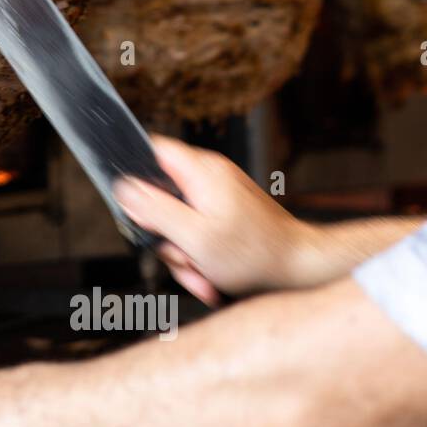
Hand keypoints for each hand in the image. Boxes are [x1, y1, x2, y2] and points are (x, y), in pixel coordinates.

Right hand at [113, 135, 315, 305]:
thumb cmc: (257, 254)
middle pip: (157, 196)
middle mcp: (208, 178)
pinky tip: (210, 276)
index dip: (133, 176)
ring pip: (174, 222)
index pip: (150, 150)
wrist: (303, 269)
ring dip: (182, 254)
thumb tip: (123, 188)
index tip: (135, 209)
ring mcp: (216, 198)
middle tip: (182, 256)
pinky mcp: (222, 217)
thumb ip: (155, 209)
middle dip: (163, 235)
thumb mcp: (196, 236)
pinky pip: (193, 233)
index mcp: (201, 171)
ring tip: (203, 273)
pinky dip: (197, 257)